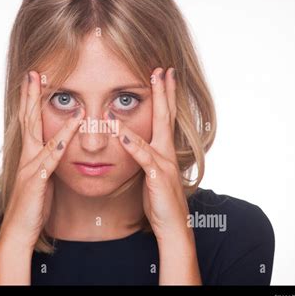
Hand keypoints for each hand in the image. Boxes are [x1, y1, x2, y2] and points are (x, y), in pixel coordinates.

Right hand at [0, 70, 84, 248]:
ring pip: (37, 133)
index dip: (32, 100)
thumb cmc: (33, 206)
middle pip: (27, 119)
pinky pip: (49, 160)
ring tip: (46, 87)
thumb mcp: (42, 179)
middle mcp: (26, 156)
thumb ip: (49, 162)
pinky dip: (59, 144)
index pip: (30, 122)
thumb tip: (60, 149)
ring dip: (40, 109)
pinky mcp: (36, 181)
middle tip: (33, 72)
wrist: (19, 231)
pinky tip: (68, 131)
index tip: (36, 80)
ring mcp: (29, 167)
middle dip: (30, 94)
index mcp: (30, 155)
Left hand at [104, 67, 189, 242]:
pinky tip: (121, 132)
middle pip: (166, 116)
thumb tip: (131, 143)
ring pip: (157, 130)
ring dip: (155, 105)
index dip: (164, 96)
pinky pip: (144, 157)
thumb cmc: (160, 202)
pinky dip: (133, 144)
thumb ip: (144, 157)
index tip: (161, 75)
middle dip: (165, 91)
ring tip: (150, 84)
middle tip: (163, 69)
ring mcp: (164, 163)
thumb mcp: (151, 175)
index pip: (163, 118)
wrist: (173, 226)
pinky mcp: (158, 177)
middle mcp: (167, 153)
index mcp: (164, 151)